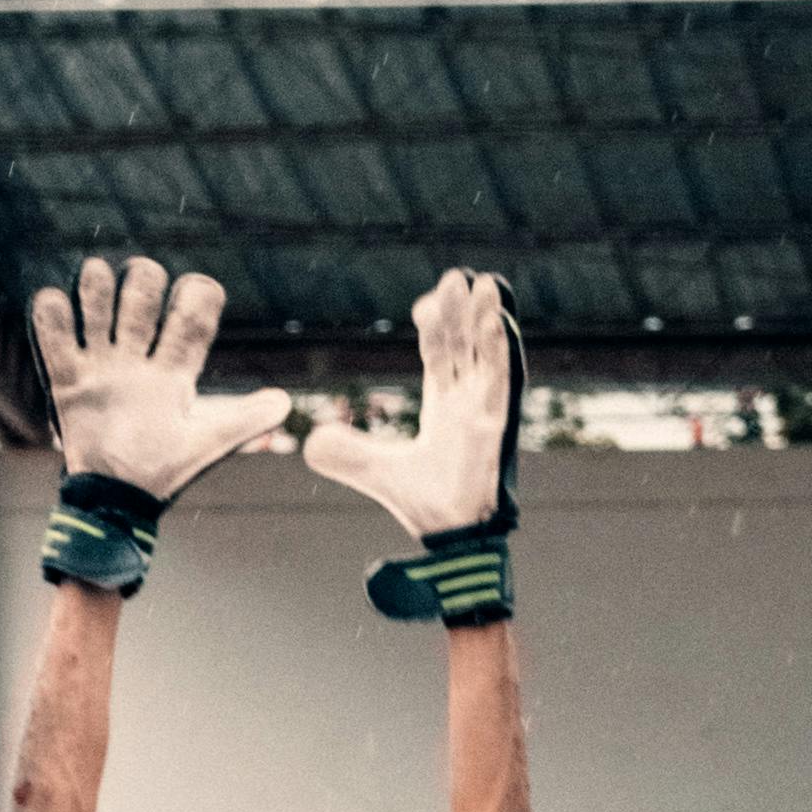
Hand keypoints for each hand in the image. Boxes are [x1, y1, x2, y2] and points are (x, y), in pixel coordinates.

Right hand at [32, 252, 288, 504]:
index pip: (192, 312)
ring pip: (97, 299)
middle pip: (142, 291)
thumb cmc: (166, 469)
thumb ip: (247, 418)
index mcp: (176, 367)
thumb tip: (285, 402)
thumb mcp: (210, 441)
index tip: (194, 290)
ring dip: (96, 282)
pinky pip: (53, 333)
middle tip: (141, 290)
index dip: (197, 293)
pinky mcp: (67, 377)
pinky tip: (57, 305)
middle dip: (142, 280)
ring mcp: (102, 364)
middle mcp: (140, 357)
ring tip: (97, 280)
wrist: (117, 498)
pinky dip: (51, 310)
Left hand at [303, 269, 512, 545]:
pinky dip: (499, 344)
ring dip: (486, 316)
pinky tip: (497, 316)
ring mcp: (485, 408)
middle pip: (463, 344)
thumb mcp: (376, 470)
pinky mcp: (498, 420)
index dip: (433, 326)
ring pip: (486, 351)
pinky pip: (501, 373)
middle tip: (456, 275)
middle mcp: (468, 401)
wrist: (450, 535)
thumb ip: (346, 454)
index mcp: (444, 407)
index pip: (438, 354)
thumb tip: (310, 441)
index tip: (423, 303)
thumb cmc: (425, 503)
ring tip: (485, 281)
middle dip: (460, 310)